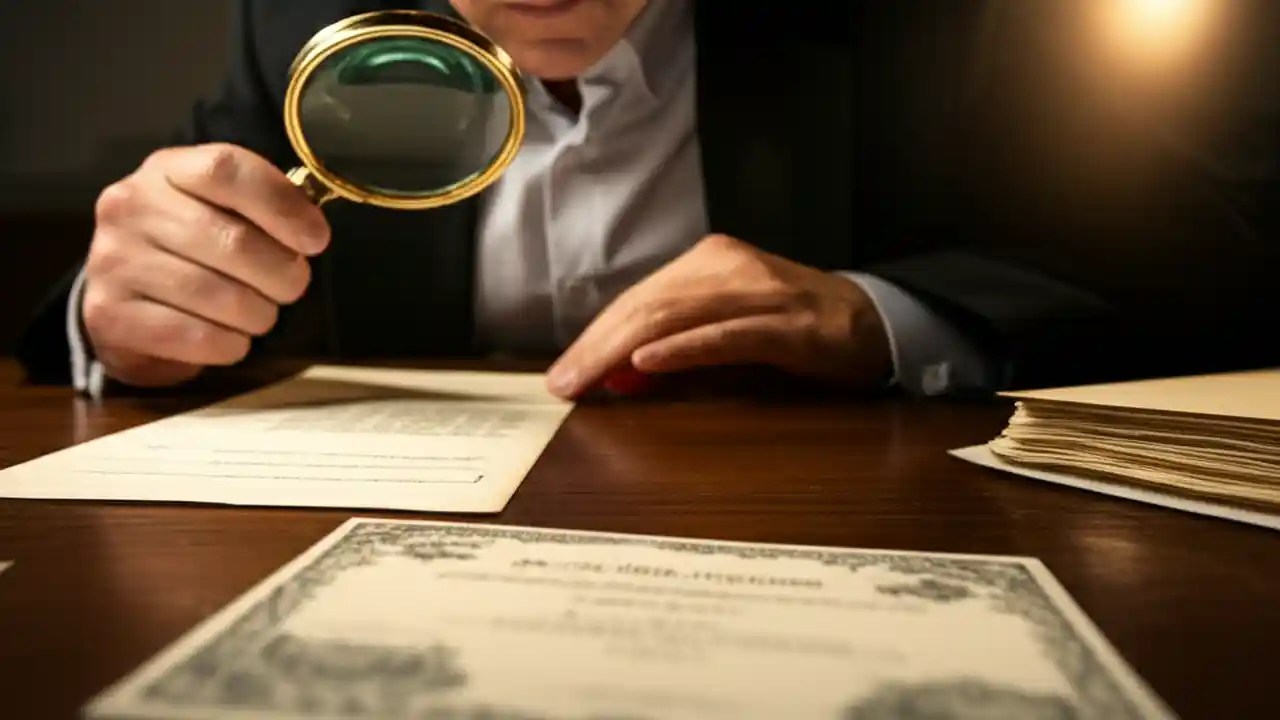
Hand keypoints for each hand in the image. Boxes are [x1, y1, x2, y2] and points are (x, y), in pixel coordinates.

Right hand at [83, 143, 329, 387]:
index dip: (282, 205)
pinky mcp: (110, 315)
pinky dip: (230, 345)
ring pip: (221, 296)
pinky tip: (229, 338)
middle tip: (290, 287)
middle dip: (283, 275)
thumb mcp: (223, 212)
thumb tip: (311, 232)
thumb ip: (265, 209)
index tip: (315, 239)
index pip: (227, 169)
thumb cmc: (193, 252)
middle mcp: (132, 207)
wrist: (127, 304)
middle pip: (234, 242)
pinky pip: (198, 337)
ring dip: (258, 315)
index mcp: (167, 170)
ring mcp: (114, 260)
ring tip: (257, 314)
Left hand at [547, 234, 891, 398]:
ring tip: (588, 380)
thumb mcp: (728, 329)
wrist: (877, 323)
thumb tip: (618, 372)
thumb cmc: (795, 330)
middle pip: (647, 305)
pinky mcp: (788, 325)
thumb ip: (678, 344)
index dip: (595, 336)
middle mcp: (730, 266)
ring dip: (623, 350)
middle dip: (597, 346)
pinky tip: (648, 362)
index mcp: (710, 263)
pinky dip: (683, 348)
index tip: (563, 373)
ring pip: (676, 315)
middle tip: (562, 385)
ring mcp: (761, 292)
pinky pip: (726, 335)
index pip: (638, 298)